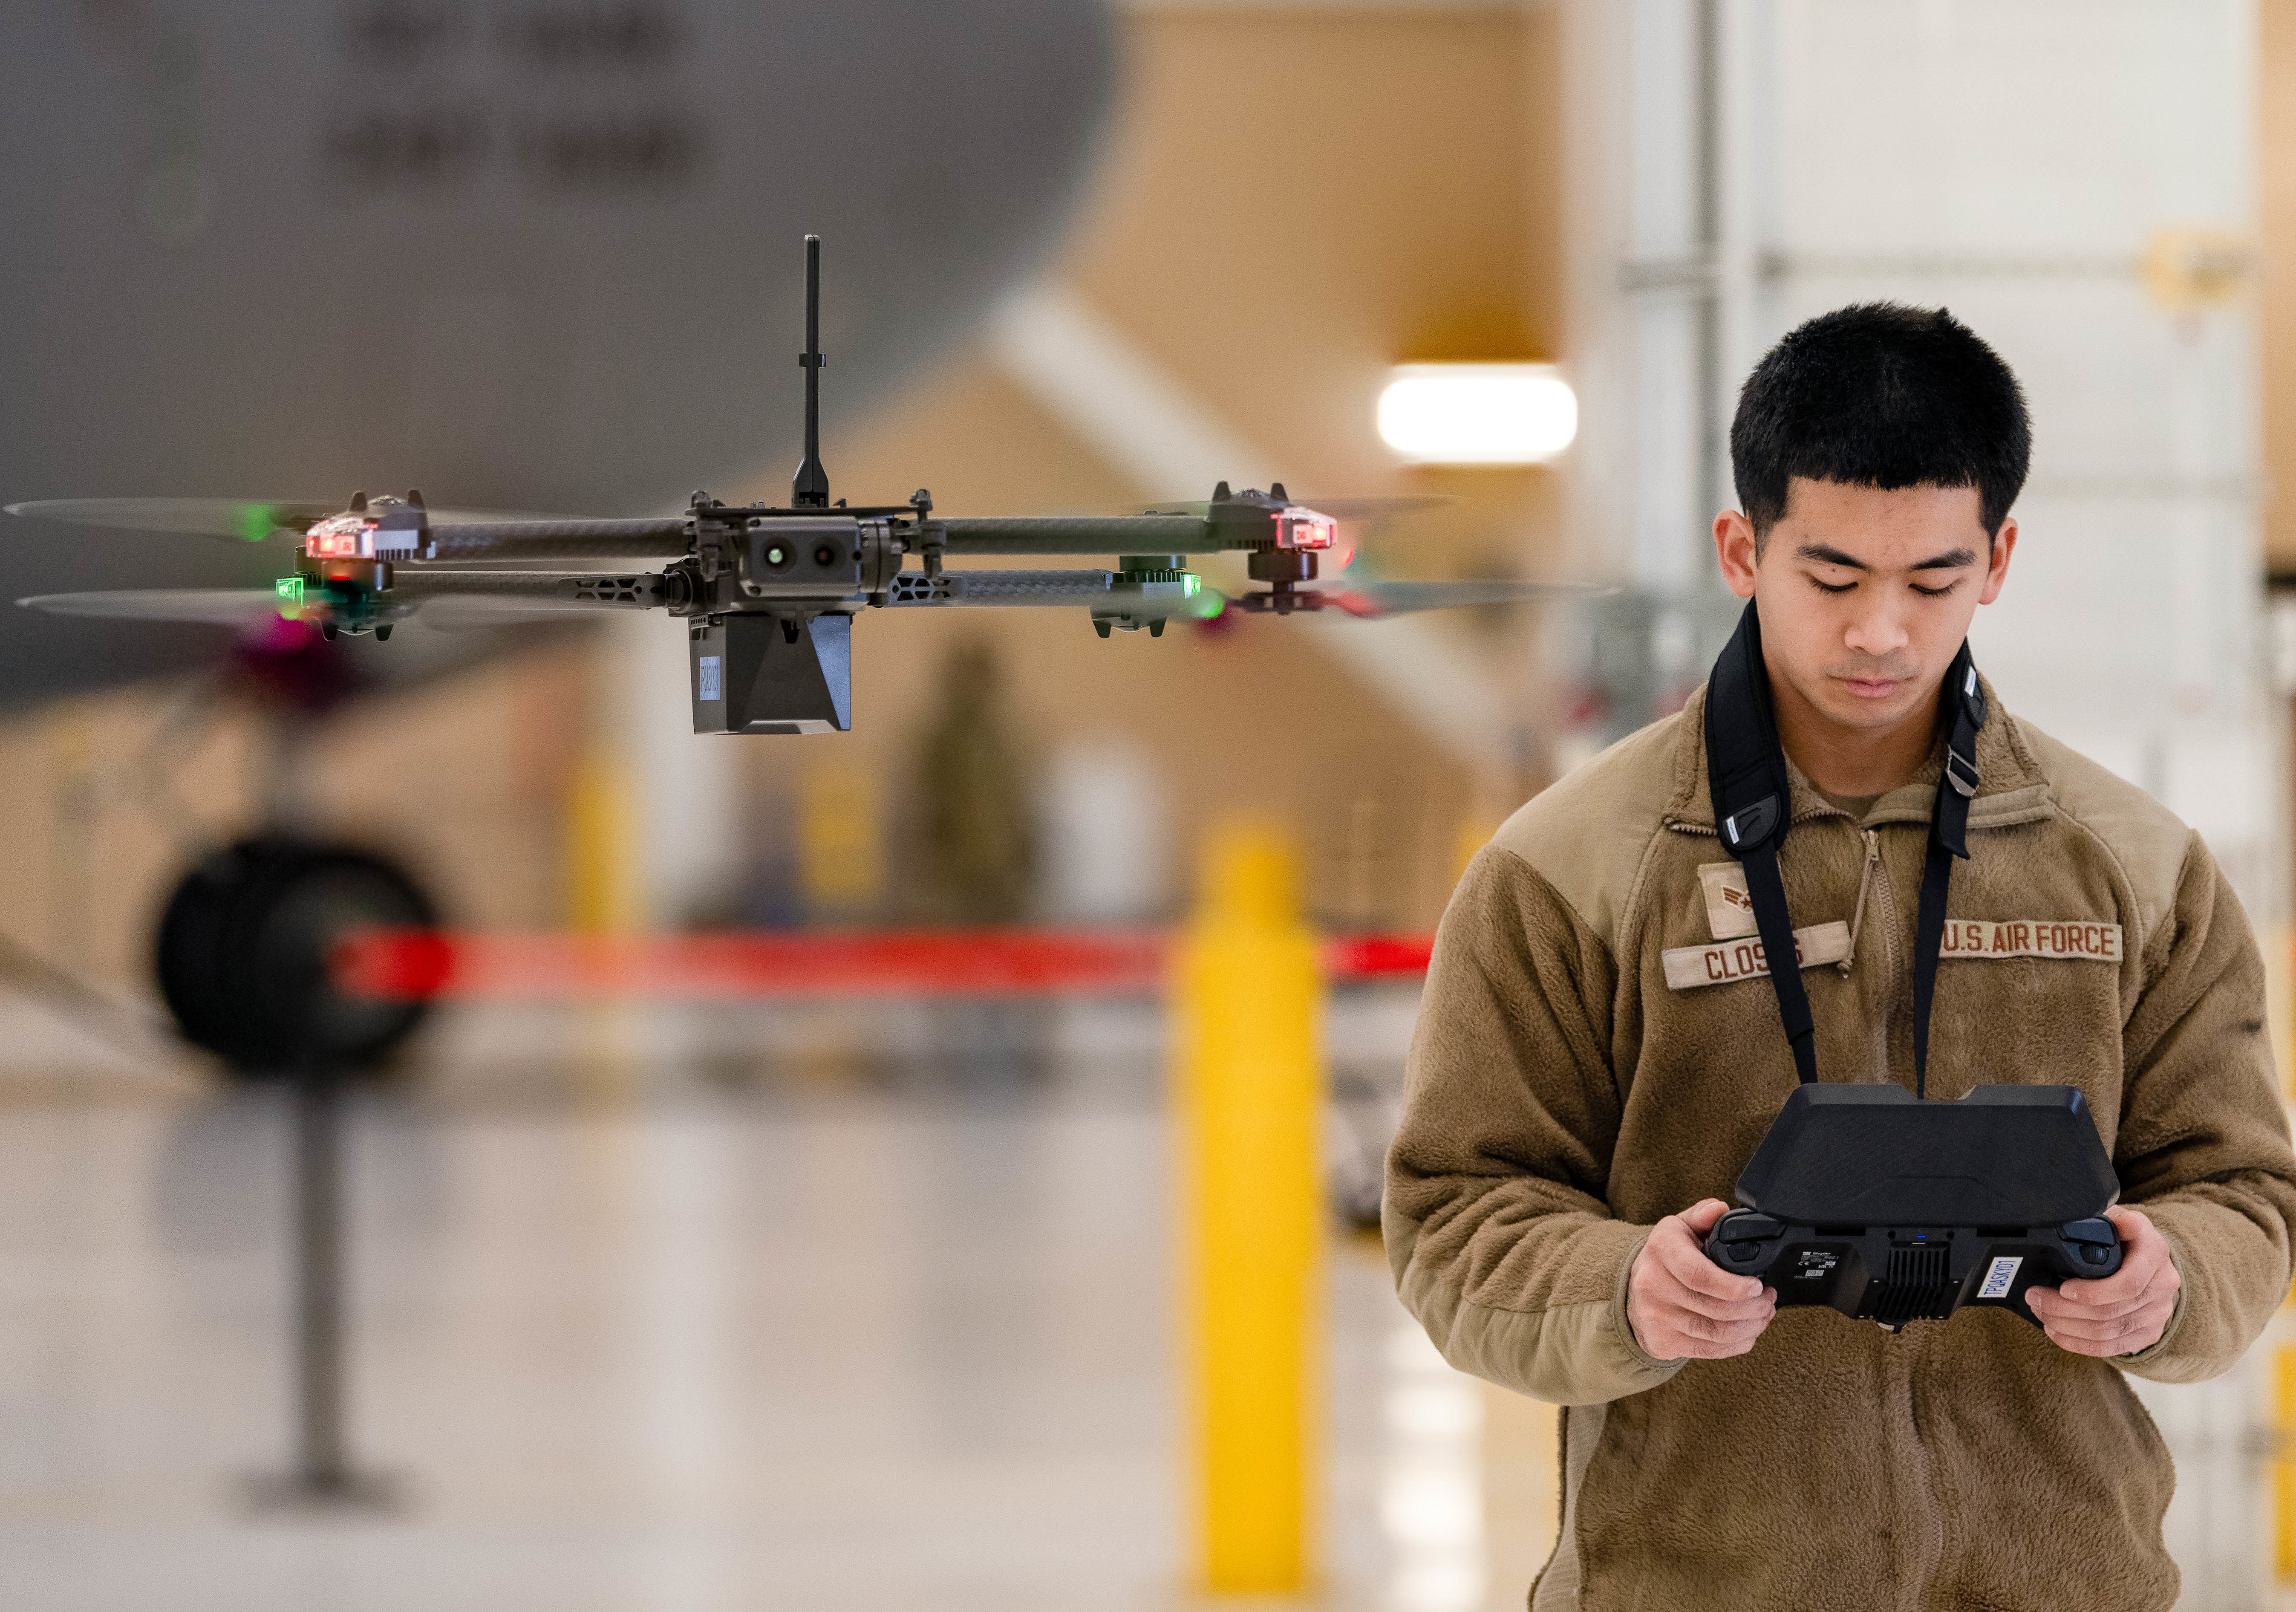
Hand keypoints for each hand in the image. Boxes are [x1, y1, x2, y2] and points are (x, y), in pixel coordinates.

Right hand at [1626, 1198, 1776, 1360]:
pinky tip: (1749, 1332)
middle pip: (1716, 1308)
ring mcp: (1657, 1318)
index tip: (1757, 1285)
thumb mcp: (1679, 1228)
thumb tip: (1720, 1209)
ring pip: (1718, 1333)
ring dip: (1752, 1326)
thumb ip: (1702, 1216)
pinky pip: (1711, 1351)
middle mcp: (1654, 1286)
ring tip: (1764, 1314)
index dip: (1734, 1285)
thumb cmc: (1666, 1258)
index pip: (1699, 1274)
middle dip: (1755, 1307)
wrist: (1634, 1292)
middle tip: (1769, 1299)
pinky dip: (1738, 1344)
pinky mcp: (1663, 1343)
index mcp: (1661, 1251)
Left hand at [2025, 1205, 2179, 1356]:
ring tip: (2040, 1312)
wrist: (2151, 1259)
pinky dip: (2079, 1343)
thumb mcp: (2116, 1217)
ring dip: (2066, 1326)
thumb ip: (2103, 1219)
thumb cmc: (2124, 1235)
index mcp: (2154, 1252)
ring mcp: (2158, 1313)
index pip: (2127, 1282)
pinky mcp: (2148, 1333)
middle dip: (2064, 1308)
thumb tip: (2079, 1218)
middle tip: (2035, 1297)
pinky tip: (2056, 1332)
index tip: (2063, 1288)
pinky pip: (2112, 1347)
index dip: (2093, 1291)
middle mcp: (2162, 1285)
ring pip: (2107, 1331)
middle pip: (2110, 1310)